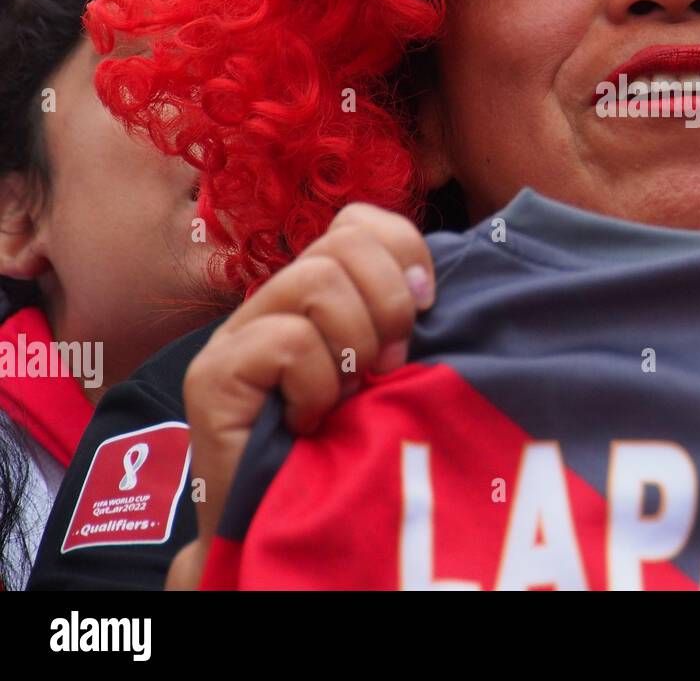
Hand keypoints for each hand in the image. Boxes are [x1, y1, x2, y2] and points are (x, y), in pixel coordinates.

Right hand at [165, 202, 434, 589]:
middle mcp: (273, 302)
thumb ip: (403, 321)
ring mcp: (237, 335)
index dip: (405, 251)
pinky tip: (312, 420)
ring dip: (355, 344)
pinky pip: (287, 342)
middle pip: (343, 242)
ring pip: (317, 281)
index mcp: (317, 292)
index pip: (359, 222)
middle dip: (389, 303)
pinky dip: (317, 385)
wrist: (289, 532)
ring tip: (350, 395)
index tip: (428, 308)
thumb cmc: (351, 451)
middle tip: (391, 366)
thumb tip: (429, 284)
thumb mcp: (392, 372)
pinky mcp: (214, 375)